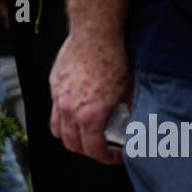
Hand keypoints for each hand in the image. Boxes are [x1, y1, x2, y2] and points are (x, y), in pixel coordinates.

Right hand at [49, 32, 129, 163]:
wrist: (95, 33)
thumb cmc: (114, 60)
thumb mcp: (130, 92)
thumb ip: (130, 112)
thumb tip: (137, 125)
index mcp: (90, 115)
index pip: (94, 149)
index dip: (106, 158)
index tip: (116, 156)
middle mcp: (69, 109)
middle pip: (72, 144)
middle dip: (88, 151)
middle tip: (103, 148)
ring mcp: (58, 96)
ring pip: (57, 129)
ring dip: (71, 138)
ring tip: (87, 135)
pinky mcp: (54, 84)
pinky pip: (53, 110)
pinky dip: (63, 119)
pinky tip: (78, 114)